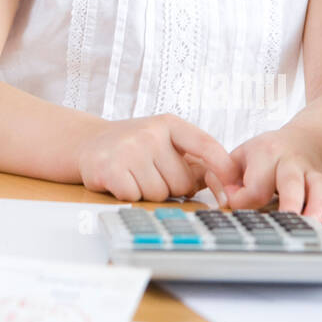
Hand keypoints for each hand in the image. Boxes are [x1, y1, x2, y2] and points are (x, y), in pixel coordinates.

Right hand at [78, 113, 240, 202]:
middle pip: (182, 182)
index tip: (234, 185)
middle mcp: (150, 133)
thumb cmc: (134, 147)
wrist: (88, 143)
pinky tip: (120, 181)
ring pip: (159, 194)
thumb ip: (194, 160)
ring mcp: (129, 150)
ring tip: (133, 175)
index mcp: (168, 124)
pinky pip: (136, 197)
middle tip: (150, 172)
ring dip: (148, 192)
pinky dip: (129, 195)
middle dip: (169, 186)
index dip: (223, 168)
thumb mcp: (164, 142)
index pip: (205, 145)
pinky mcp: (110, 169)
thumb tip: (226, 185)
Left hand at [214, 127, 321, 224]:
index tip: (236, 205)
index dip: (243, 200)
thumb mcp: (239, 156)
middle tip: (286, 219)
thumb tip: (224, 197)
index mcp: (265, 154)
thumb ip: (225, 175)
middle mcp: (291, 162)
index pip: (254, 184)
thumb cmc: (264, 153)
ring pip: (319, 188)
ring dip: (317, 206)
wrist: (301, 140)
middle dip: (289, 201)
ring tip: (314, 224)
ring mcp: (312, 173)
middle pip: (290, 182)